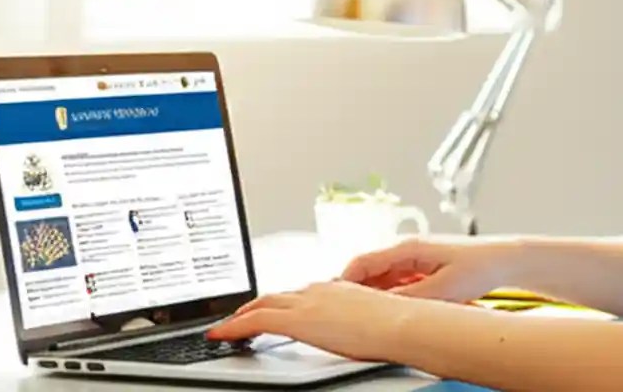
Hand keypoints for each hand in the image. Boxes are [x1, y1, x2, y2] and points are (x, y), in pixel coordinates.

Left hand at [206, 280, 403, 360]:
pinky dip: (234, 326)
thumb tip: (359, 333)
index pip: (299, 293)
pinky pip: (256, 320)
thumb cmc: (397, 325)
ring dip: (243, 314)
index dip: (280, 301)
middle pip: (277, 295)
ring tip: (228, 325)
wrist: (401, 323)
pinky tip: (221, 333)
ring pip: (263, 303)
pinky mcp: (298, 319)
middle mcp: (319, 289)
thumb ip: (357, 320)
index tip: (271, 308)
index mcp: (337, 288)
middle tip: (239, 315)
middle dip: (255, 305)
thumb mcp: (373, 318)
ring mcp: (307, 301)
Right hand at [340, 235, 524, 303]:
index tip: (331, 300)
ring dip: (374, 296)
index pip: (363, 262)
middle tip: (344, 314)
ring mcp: (414, 259)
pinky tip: (391, 312)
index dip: (343, 282)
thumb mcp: (442, 290)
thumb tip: (381, 308)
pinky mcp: (422, 269)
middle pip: (368, 272)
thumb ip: (409, 299)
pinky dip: (389, 297)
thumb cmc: (479, 266)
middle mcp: (407, 250)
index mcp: (408, 248)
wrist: (504, 260)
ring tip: (365, 316)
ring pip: (381, 279)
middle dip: (355, 292)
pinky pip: (396, 284)